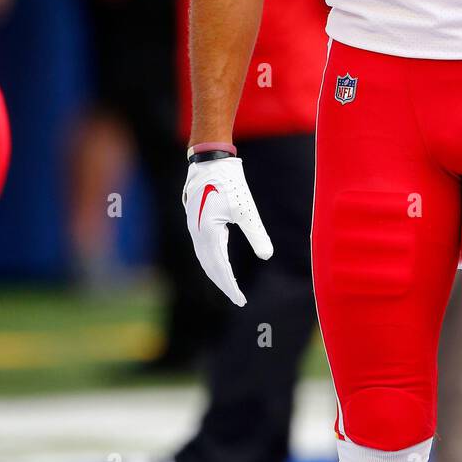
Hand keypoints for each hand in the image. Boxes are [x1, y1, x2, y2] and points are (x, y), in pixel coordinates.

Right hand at [182, 157, 271, 305]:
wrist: (211, 160)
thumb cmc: (230, 182)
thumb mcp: (246, 209)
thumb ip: (256, 233)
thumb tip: (267, 255)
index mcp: (208, 233)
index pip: (219, 268)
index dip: (230, 286)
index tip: (241, 301)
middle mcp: (197, 233)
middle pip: (209, 267)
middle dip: (223, 284)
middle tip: (238, 299)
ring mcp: (194, 227)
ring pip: (204, 258)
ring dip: (217, 273)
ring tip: (230, 286)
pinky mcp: (196, 220)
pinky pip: (203, 247)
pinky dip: (212, 260)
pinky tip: (221, 264)